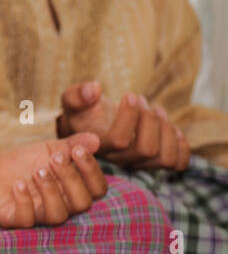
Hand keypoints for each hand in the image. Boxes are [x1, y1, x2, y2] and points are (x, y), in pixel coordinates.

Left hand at [0, 133, 107, 227]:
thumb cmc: (21, 164)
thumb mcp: (46, 150)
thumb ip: (70, 145)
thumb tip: (95, 139)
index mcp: (72, 189)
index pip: (97, 189)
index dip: (92, 172)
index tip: (77, 150)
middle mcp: (60, 205)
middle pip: (81, 203)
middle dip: (71, 179)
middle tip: (54, 158)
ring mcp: (38, 215)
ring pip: (58, 215)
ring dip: (51, 191)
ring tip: (37, 171)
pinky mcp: (15, 219)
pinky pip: (26, 219)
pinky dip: (24, 201)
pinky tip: (18, 184)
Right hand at [57, 82, 188, 170]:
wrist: (93, 127)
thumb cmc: (84, 113)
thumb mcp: (73, 101)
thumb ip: (77, 95)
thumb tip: (94, 89)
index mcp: (99, 148)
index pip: (120, 140)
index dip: (129, 116)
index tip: (129, 95)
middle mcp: (120, 161)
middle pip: (147, 149)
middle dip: (150, 120)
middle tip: (143, 100)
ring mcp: (139, 164)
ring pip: (165, 158)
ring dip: (166, 129)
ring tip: (156, 110)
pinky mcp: (155, 163)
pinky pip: (178, 163)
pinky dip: (181, 144)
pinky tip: (169, 126)